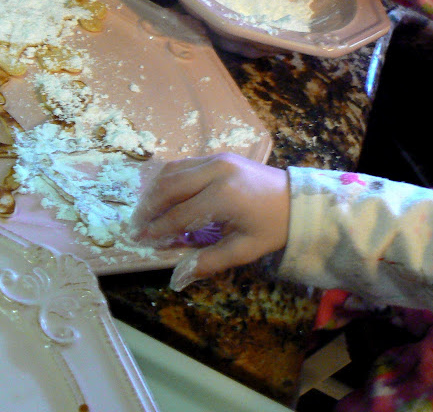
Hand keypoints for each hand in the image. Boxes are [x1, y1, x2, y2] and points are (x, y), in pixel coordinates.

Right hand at [128, 153, 289, 290]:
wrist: (298, 200)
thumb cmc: (272, 227)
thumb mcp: (244, 249)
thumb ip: (209, 261)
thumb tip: (178, 277)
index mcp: (224, 196)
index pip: (179, 214)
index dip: (158, 229)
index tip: (142, 240)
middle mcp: (216, 171)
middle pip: (169, 187)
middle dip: (148, 207)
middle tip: (135, 225)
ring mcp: (216, 159)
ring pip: (172, 171)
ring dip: (154, 191)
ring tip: (143, 211)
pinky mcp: (217, 155)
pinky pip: (183, 164)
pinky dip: (167, 179)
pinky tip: (161, 195)